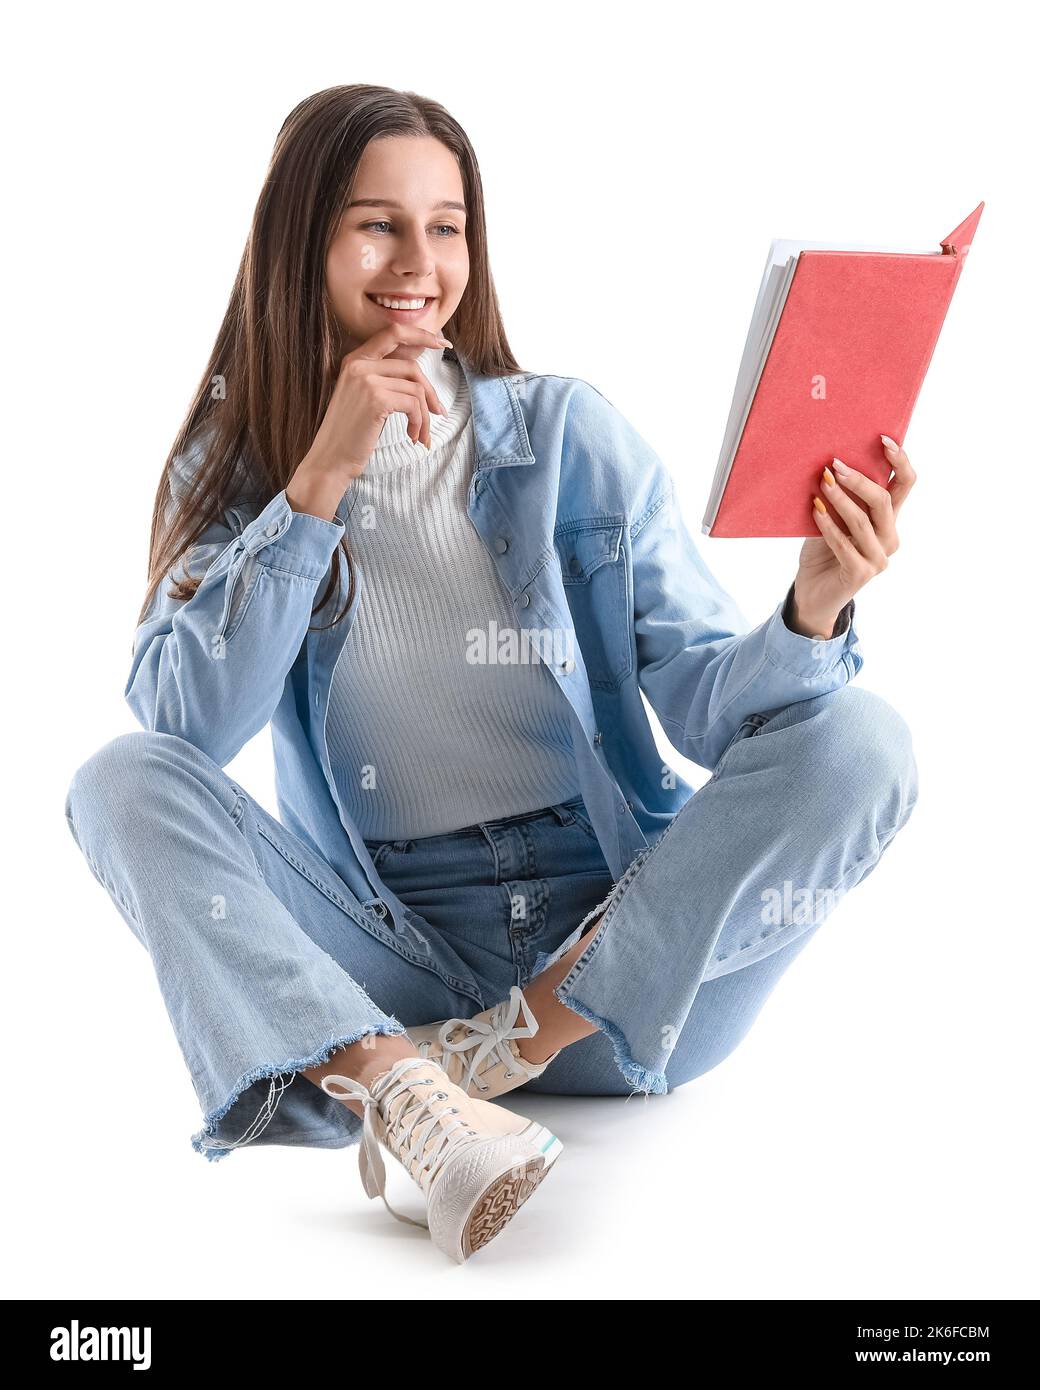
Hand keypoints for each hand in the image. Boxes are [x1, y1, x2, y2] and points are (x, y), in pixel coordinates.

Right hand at [287, 323, 452, 518]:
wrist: (331, 459)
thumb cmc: (351, 433)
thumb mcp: (364, 397)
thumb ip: (385, 378)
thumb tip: (421, 376)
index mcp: (355, 359)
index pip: (393, 333)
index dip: (421, 335)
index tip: (442, 344)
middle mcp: (359, 364)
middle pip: (412, 367)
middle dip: (430, 392)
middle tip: (439, 412)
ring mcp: (366, 380)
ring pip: (416, 389)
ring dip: (425, 416)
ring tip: (420, 434)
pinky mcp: (376, 399)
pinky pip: (414, 405)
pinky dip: (419, 423)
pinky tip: (412, 436)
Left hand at [789, 435, 915, 637]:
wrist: (812, 594)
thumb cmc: (822, 552)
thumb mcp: (833, 519)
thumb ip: (842, 498)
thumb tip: (831, 464)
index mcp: (888, 520)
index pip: (905, 485)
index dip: (900, 461)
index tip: (883, 439)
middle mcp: (889, 538)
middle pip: (884, 500)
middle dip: (860, 480)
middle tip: (834, 464)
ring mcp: (878, 558)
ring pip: (863, 521)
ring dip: (840, 499)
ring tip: (821, 483)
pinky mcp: (861, 574)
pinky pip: (844, 544)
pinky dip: (828, 526)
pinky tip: (814, 511)